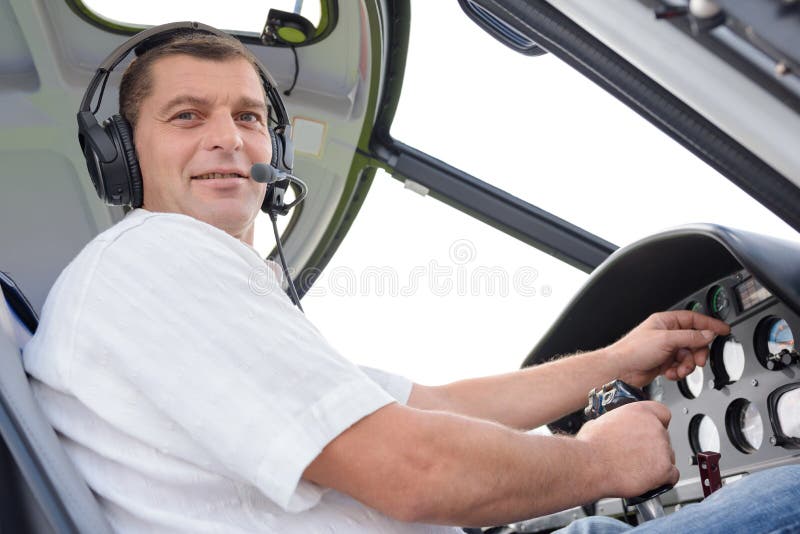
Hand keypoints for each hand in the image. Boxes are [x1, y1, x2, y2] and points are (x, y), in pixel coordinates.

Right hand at [575, 401, 678, 497]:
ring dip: (657, 463)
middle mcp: (654, 427)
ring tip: (638, 469)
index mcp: (639, 411)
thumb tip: (612, 429)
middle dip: (653, 447)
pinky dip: (663, 479)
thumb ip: (615, 424)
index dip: (657, 423)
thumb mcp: (599, 423)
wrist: (590, 465)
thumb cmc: (590, 446)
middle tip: (637, 455)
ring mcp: (662, 448)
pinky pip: (672, 475)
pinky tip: (649, 479)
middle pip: (664, 437)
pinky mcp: (664, 468)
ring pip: (669, 456)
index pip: (662, 413)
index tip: (651, 431)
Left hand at [607, 310, 729, 387]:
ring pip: (688, 356)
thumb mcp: (666, 340)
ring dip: (687, 365)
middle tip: (698, 360)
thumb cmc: (634, 350)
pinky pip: (680, 366)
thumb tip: (708, 334)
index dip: (710, 324)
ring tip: (678, 369)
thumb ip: (690, 337)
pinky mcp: (663, 362)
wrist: (620, 370)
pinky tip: (670, 373)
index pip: (694, 319)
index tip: (724, 330)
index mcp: (666, 321)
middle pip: (694, 340)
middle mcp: (666, 334)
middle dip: (698, 352)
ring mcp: (665, 349)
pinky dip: (678, 371)